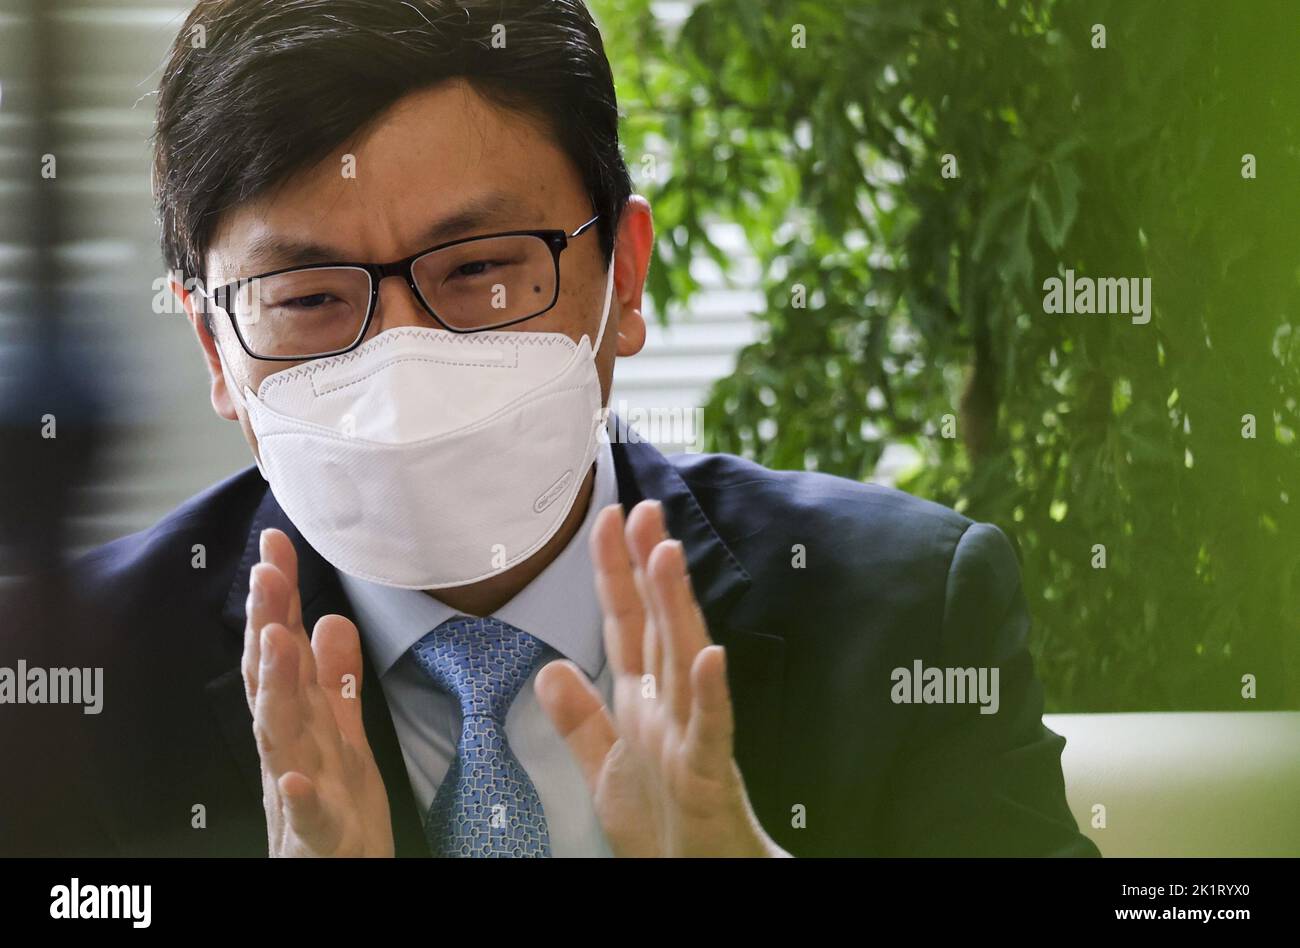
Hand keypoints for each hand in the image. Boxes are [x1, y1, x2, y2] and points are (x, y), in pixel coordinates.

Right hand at [242, 528, 393, 856]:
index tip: (275, 544)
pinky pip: (308, 816)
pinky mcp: (319, 836)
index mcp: (297, 724)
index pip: (280, 652)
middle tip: (265, 569)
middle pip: (271, 681)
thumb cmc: (335, 811)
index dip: (276, 599)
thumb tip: (328, 619)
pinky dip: (299, 795)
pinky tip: (293, 775)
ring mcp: (299, 792)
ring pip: (280, 737)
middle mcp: (289, 750)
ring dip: (276, 688)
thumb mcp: (341, 734)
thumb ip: (335, 681)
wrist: (337, 877)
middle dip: (266, 624)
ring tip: (276, 638)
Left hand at [535, 500, 788, 856]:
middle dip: (647, 566)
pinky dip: (710, 694)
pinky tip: (710, 656)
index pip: (625, 624)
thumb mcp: (606, 767)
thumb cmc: (666, 825)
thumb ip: (581, 719)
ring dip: (676, 607)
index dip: (615, 572)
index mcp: (643, 702)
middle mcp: (669, 707)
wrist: (701, 877)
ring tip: (667, 555)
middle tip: (643, 509)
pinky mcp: (708, 774)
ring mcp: (692, 736)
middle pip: (657, 625)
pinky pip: (710, 729)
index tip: (608, 518)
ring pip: (682, 660)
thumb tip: (550, 668)